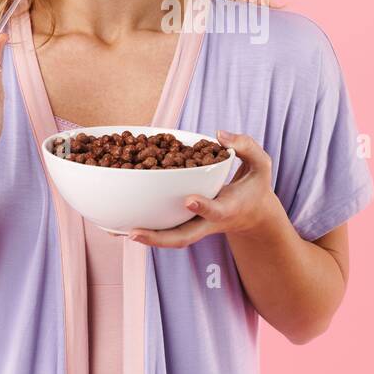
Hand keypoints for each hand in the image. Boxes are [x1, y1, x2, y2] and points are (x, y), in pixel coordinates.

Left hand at [126, 130, 280, 247]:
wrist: (253, 215)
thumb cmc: (255, 186)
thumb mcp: (261, 164)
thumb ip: (245, 146)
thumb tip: (219, 135)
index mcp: (228, 208)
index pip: (216, 211)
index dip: (203, 207)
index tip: (189, 199)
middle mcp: (207, 223)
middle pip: (182, 237)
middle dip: (158, 238)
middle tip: (133, 232)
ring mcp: (194, 227)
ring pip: (166, 238)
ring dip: (141, 236)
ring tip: (112, 230)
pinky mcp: (184, 225)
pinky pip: (162, 229)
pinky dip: (140, 228)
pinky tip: (114, 224)